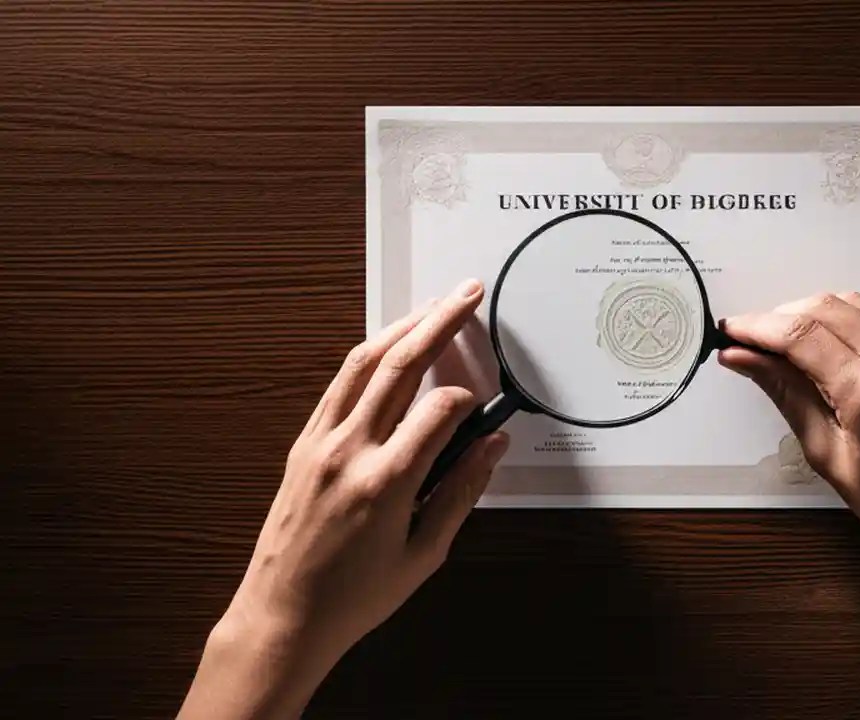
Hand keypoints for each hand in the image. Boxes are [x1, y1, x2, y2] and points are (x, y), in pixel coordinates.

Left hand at [185, 279, 507, 717]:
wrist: (283, 616)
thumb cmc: (354, 597)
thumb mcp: (424, 554)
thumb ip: (461, 492)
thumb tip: (491, 445)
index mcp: (385, 482)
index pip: (438, 409)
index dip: (468, 397)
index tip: (483, 405)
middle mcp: (348, 451)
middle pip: (399, 365)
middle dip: (438, 321)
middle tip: (467, 293)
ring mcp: (319, 443)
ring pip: (362, 363)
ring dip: (401, 326)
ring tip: (432, 305)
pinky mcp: (302, 444)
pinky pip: (339, 385)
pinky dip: (368, 355)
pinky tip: (388, 345)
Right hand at [720, 292, 859, 574]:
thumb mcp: (829, 454)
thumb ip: (787, 395)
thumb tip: (743, 359)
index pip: (799, 333)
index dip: (758, 327)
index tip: (732, 332)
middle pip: (826, 307)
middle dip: (782, 316)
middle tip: (754, 339)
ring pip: (859, 303)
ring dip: (817, 312)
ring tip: (790, 340)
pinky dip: (855, 319)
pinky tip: (836, 341)